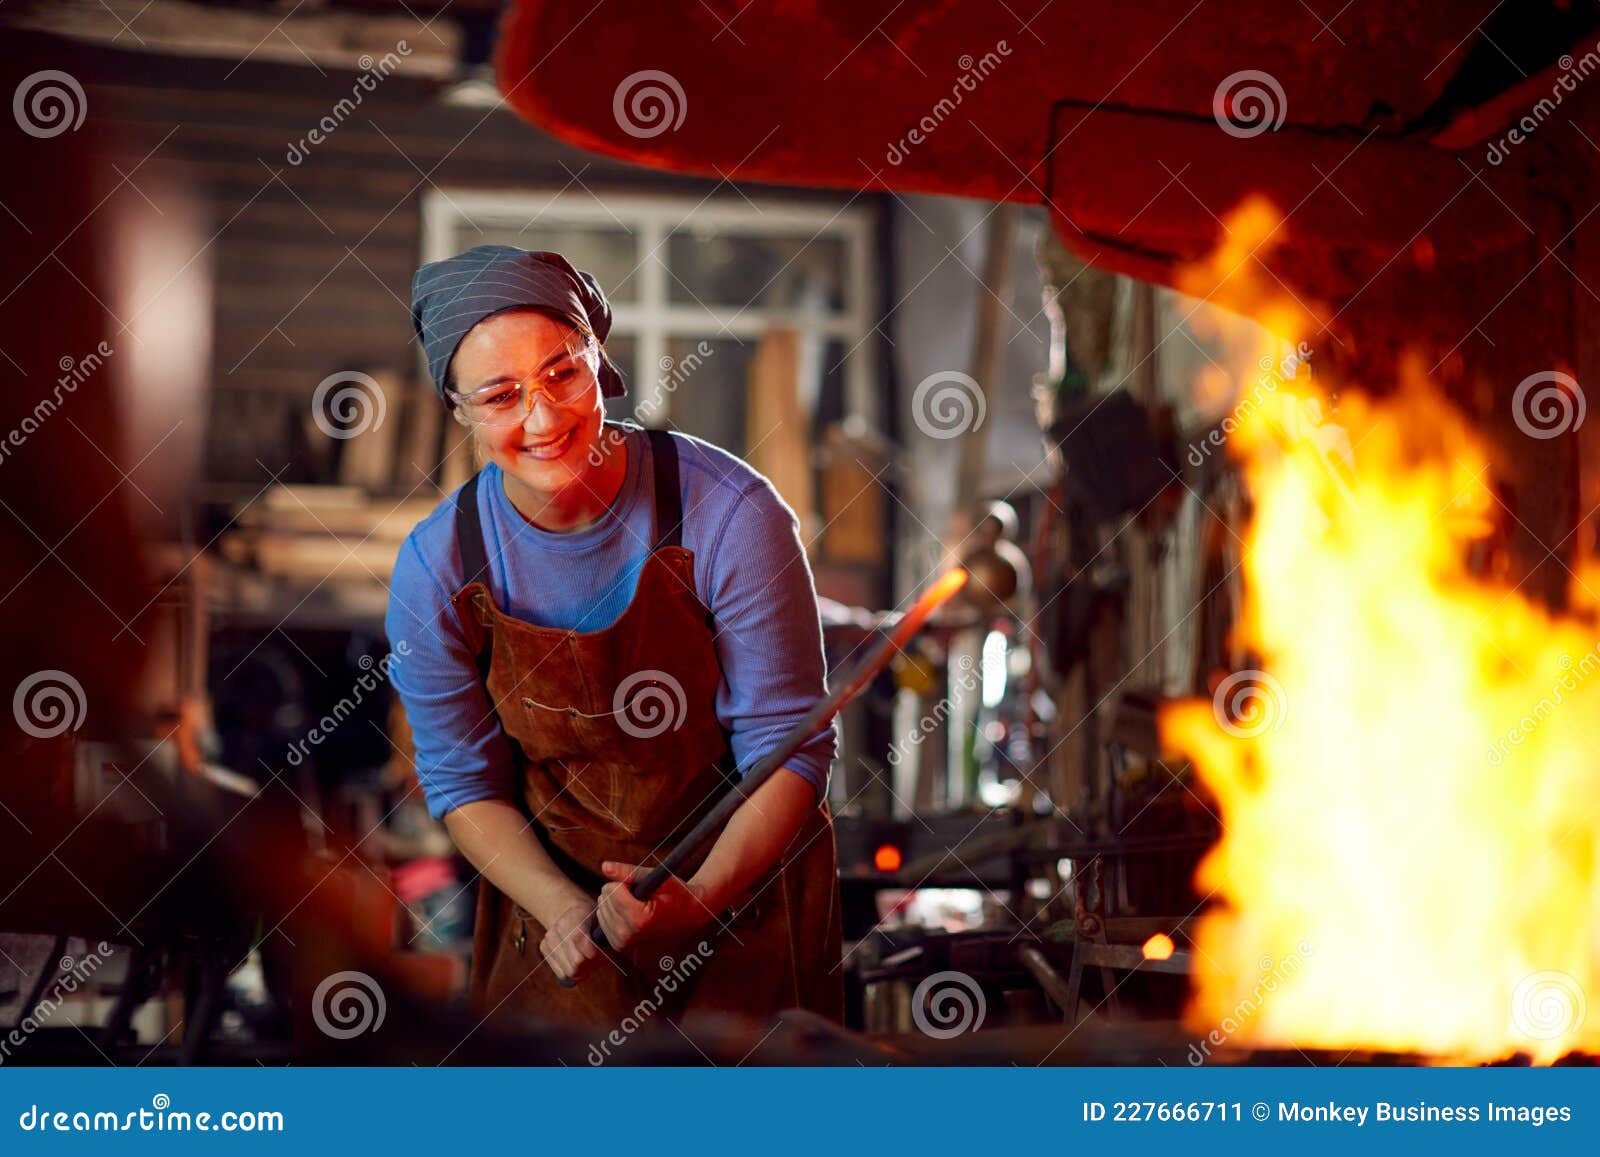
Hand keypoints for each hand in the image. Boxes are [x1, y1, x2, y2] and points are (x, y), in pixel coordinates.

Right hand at [538, 898, 601, 982]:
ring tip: (588, 962)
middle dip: (591, 966)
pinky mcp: (544, 948)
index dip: (599, 956)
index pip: (588, 949)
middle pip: (577, 964)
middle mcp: (558, 929)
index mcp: (575, 919)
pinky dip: (572, 974)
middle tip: (598, 960)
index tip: (605, 955)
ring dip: (582, 972)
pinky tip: (578, 963)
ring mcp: (548, 940)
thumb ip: (603, 937)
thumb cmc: (590, 917)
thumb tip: (605, 958)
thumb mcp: (601, 920)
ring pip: (568, 972)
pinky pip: (561, 974)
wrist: (567, 909)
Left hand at [595, 861, 716, 955]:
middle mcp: (629, 936)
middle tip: (642, 897)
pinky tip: (631, 914)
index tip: (642, 886)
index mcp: (639, 919)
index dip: (625, 881)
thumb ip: (629, 872)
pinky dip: (613, 915)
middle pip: (604, 900)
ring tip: (638, 905)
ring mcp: (624, 945)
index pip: (611, 890)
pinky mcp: (620, 947)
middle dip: (619, 892)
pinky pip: (603, 923)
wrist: (690, 916)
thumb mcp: (657, 878)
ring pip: (601, 911)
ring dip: (615, 904)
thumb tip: (604, 866)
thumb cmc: (676, 893)